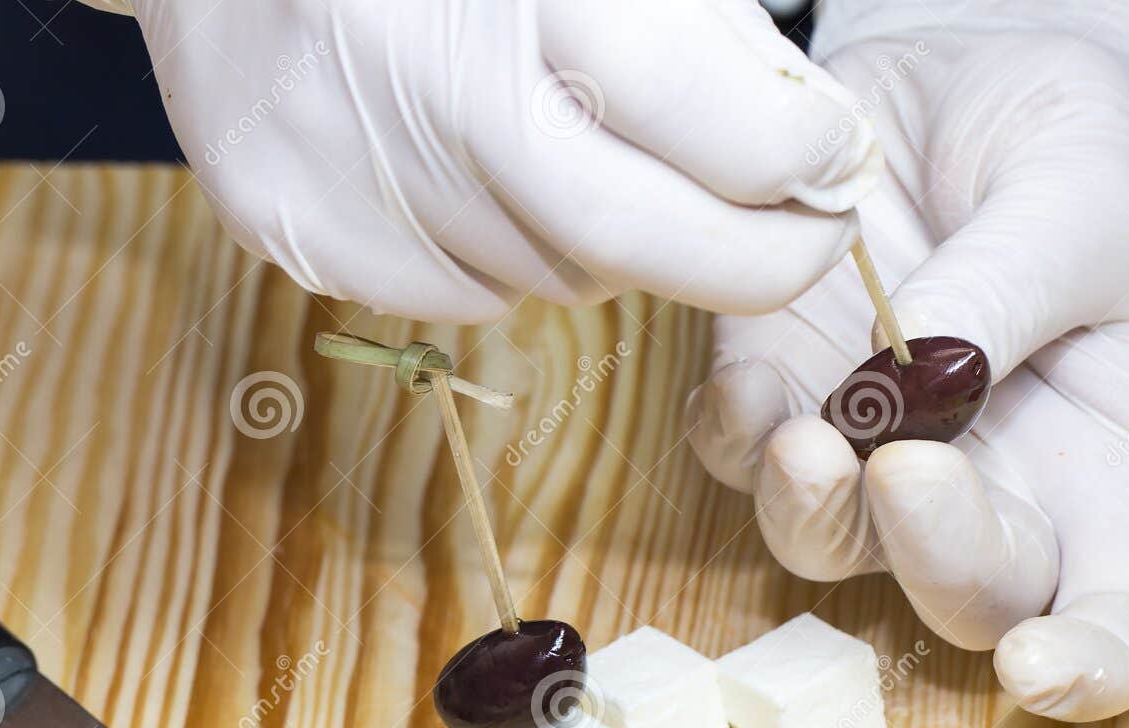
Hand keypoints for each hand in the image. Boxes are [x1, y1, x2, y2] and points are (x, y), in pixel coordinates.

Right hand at [128, 0, 882, 320]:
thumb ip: (706, 36)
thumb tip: (814, 151)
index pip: (706, 122)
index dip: (795, 165)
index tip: (834, 172)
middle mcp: (422, 78)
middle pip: (631, 237)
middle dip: (749, 261)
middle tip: (808, 245)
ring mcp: (345, 168)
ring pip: (554, 274)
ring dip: (614, 242)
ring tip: (581, 151)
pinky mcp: (295, 230)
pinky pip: (469, 290)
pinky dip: (515, 252)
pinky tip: (481, 174)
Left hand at [688, 1, 1128, 721]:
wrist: (971, 63)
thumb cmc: (1075, 132)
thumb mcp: (1086, 191)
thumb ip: (1015, 291)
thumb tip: (914, 383)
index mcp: (1113, 464)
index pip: (1124, 615)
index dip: (1090, 668)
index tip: (1037, 665)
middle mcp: (998, 486)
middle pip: (966, 599)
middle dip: (931, 559)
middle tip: (908, 470)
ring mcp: (877, 452)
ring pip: (831, 549)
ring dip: (811, 512)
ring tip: (806, 432)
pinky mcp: (786, 392)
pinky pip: (739, 461)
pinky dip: (733, 439)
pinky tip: (748, 379)